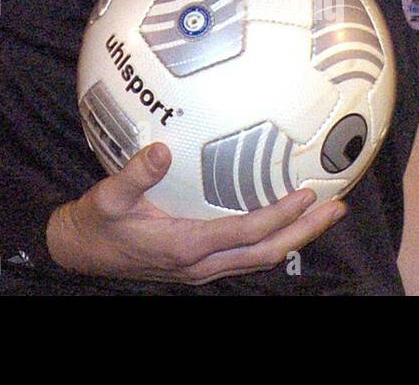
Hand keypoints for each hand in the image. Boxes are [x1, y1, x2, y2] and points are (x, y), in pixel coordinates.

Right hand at [45, 142, 346, 284]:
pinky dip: (272, 238)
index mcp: (184, 246)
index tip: (306, 193)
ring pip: (261, 257)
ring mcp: (202, 268)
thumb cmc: (96, 223)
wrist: (81, 253)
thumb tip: (161, 150)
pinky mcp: (199, 264)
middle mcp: (201, 264)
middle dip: (305, 231)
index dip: (279, 215)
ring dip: (294, 236)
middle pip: (267, 251)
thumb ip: (135, 175)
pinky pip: (246, 255)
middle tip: (337, 207)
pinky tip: (282, 220)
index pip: (245, 232)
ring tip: (322, 214)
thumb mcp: (108, 196)